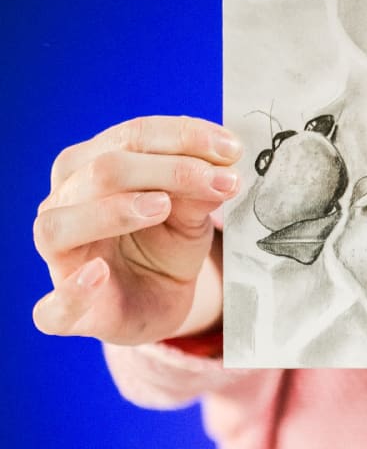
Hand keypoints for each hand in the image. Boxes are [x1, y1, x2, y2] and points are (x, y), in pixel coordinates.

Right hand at [33, 116, 242, 344]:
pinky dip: (71, 291)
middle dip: (169, 170)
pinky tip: (97, 275)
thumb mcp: (191, 211)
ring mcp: (60, 258)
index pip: (133, 136)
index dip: (184, 136)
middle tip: (222, 179)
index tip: (232, 148)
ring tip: (163, 206)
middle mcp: (64, 203)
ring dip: (113, 211)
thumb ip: (198, 190)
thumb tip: (223, 169)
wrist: (161, 299)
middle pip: (102, 171)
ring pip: (61, 224)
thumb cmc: (166, 242)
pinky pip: (53, 307)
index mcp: (91, 166)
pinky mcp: (66, 313)